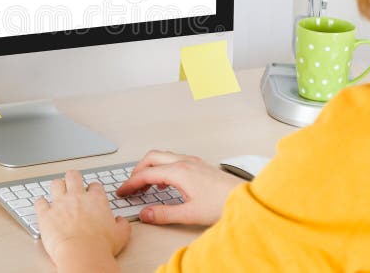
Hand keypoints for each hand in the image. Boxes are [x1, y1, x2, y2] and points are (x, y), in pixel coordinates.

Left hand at [35, 170, 129, 271]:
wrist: (82, 254)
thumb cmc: (100, 247)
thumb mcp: (121, 235)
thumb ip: (122, 224)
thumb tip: (120, 221)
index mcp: (96, 200)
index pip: (94, 185)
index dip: (93, 189)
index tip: (91, 193)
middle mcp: (77, 197)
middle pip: (73, 176)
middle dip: (73, 178)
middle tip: (72, 183)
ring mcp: (60, 204)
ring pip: (55, 184)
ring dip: (56, 186)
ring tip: (57, 191)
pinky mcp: (46, 214)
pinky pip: (39, 202)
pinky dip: (40, 203)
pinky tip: (42, 204)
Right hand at [116, 150, 243, 225]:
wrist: (247, 199)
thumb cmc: (224, 203)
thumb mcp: (190, 214)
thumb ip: (164, 213)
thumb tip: (145, 213)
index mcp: (179, 171)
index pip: (147, 173)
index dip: (131, 183)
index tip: (122, 192)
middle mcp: (185, 162)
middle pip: (152, 157)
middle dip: (138, 170)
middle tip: (131, 186)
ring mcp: (193, 162)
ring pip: (163, 156)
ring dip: (150, 167)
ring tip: (145, 186)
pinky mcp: (200, 165)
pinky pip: (174, 159)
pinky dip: (162, 167)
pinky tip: (166, 182)